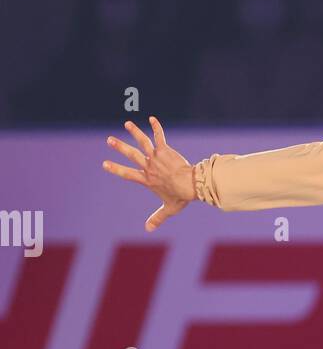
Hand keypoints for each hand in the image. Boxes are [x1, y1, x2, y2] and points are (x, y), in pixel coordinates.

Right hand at [103, 116, 195, 231]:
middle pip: (131, 155)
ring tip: (127, 124)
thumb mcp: (168, 209)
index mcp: (147, 179)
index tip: (105, 164)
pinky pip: (159, 136)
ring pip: (142, 142)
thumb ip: (157, 218)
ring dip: (134, 132)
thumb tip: (148, 230)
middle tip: (109, 140)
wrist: (191, 185)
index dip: (116, 169)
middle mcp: (148, 167)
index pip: (127, 174)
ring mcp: (156, 157)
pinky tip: (152, 118)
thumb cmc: (180, 196)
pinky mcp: (165, 150)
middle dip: (119, 147)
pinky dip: (156, 126)